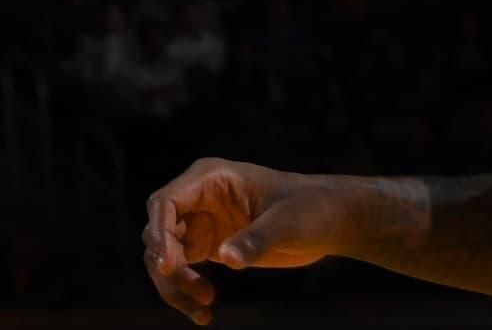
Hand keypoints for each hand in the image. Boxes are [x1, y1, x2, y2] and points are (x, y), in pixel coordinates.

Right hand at [141, 159, 383, 320]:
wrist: (331, 220)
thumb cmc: (311, 208)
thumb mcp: (287, 222)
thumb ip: (255, 240)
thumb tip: (227, 259)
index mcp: (209, 179)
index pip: (166, 202)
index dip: (160, 232)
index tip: (167, 264)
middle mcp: (198, 198)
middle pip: (160, 231)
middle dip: (169, 264)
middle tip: (200, 292)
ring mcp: (202, 222)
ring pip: (167, 253)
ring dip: (176, 283)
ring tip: (204, 309)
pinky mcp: (211, 245)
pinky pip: (184, 268)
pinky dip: (187, 290)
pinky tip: (204, 312)